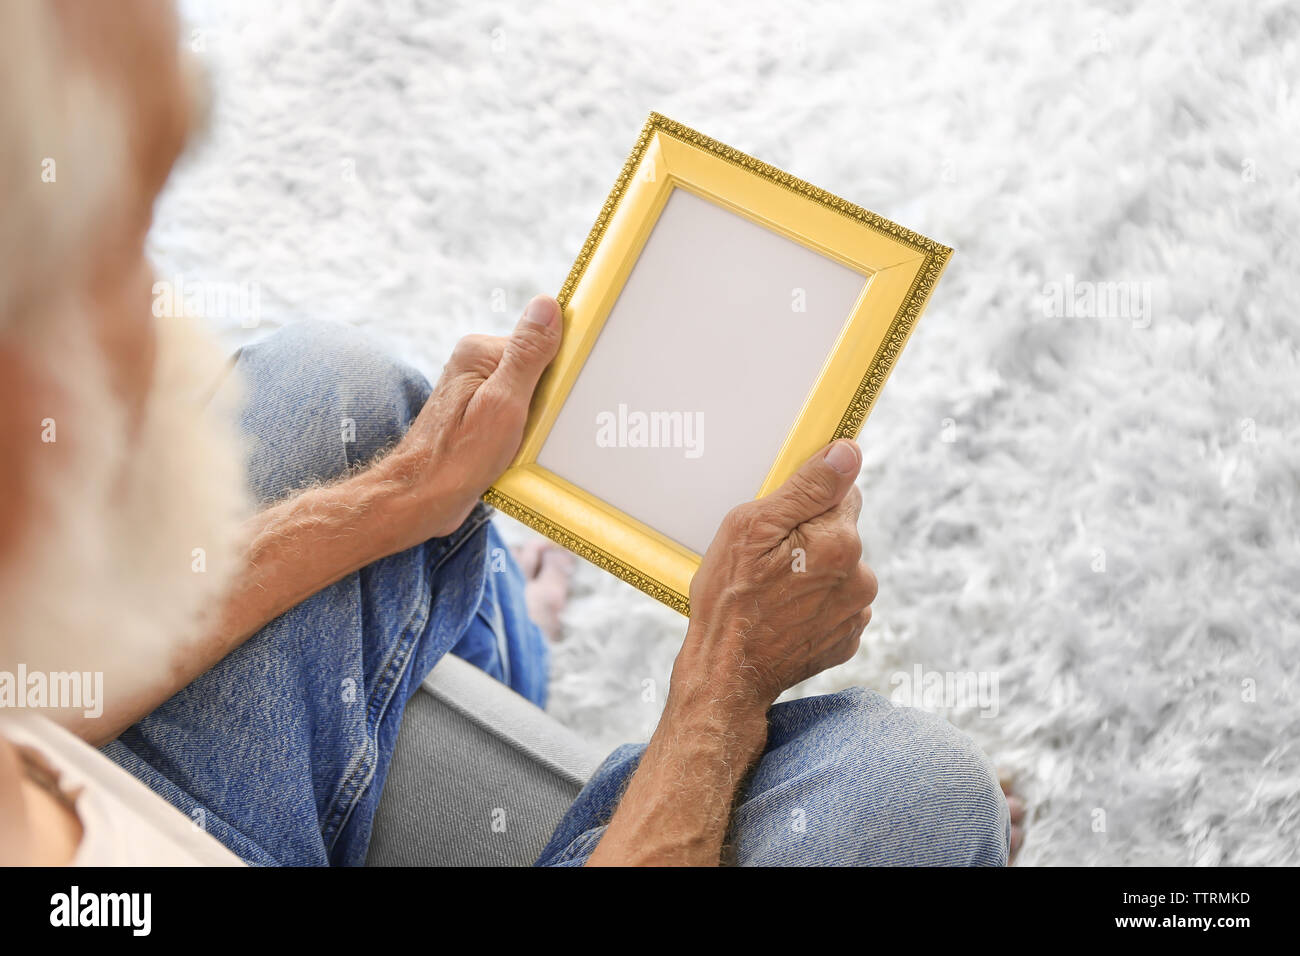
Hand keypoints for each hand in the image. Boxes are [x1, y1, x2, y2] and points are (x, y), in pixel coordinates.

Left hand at [388, 295, 561, 543]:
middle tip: (534, 428)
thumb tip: (547, 304)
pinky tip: (518, 449)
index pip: (540, 345)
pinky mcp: (478, 414)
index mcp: (478, 351)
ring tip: (523, 442)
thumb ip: (527, 354)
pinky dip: (525, 430)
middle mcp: (474, 364)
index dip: (556, 375)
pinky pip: (516, 413)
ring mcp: (475, 390)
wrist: (422, 499)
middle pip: (536, 369)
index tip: (554, 403)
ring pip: (529, 394)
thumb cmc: (459, 456)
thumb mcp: (504, 402)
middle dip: (546, 399)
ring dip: (537, 419)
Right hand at [672, 439, 877, 716]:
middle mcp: (861, 577)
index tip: (781, 522)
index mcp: (840, 541)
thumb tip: (849, 452)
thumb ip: (807, 487)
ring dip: (814, 573)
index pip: (842, 491)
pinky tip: (784, 614)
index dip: (807, 502)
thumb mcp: (752, 529)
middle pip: (841, 532)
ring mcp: (857, 612)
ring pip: (840, 569)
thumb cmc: (729, 599)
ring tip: (773, 592)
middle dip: (810, 538)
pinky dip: (815, 604)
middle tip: (767, 562)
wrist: (726, 675)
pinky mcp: (849, 639)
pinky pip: (837, 604)